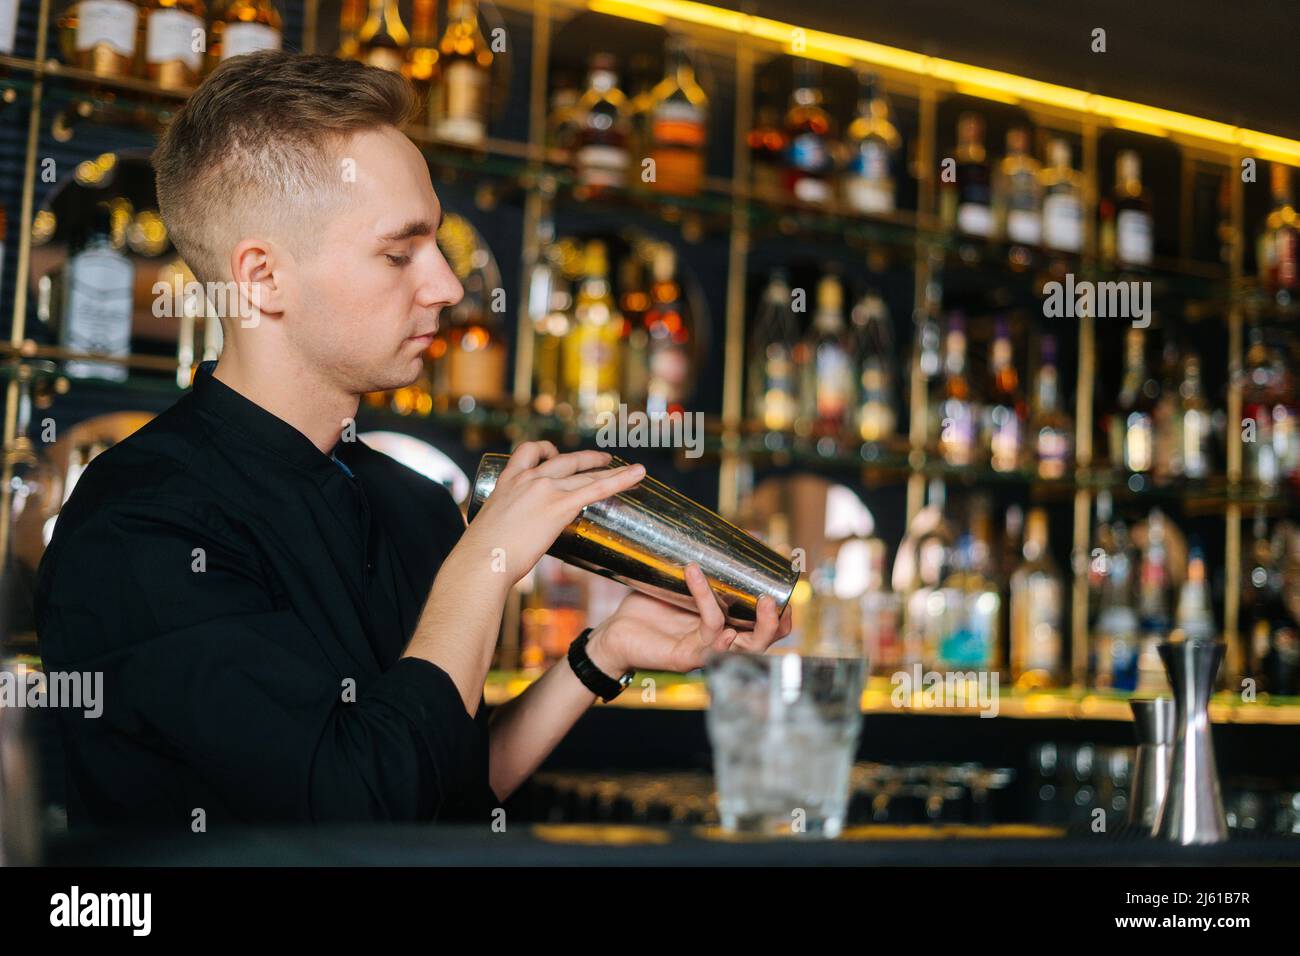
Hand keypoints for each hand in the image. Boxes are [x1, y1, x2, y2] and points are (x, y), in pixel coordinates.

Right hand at [458, 442, 644, 584]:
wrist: (483, 559)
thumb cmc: (481, 553)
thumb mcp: (491, 527)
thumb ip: (507, 524)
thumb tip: (512, 542)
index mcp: (507, 481)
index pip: (529, 452)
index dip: (546, 450)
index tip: (555, 455)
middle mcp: (528, 478)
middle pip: (564, 460)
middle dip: (586, 459)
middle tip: (602, 459)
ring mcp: (545, 489)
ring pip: (584, 473)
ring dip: (608, 469)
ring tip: (629, 469)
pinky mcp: (560, 506)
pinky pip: (597, 488)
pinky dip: (621, 479)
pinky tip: (637, 475)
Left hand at [588, 562, 792, 674]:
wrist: (613, 631)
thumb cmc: (648, 607)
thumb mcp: (680, 582)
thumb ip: (703, 564)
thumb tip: (731, 532)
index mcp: (724, 627)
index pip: (764, 628)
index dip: (782, 613)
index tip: (786, 584)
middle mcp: (719, 644)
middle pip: (762, 644)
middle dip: (777, 624)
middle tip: (778, 599)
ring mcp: (704, 652)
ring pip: (742, 644)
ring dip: (754, 619)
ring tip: (760, 597)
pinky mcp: (685, 657)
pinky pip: (707, 634)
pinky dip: (711, 610)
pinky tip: (708, 593)